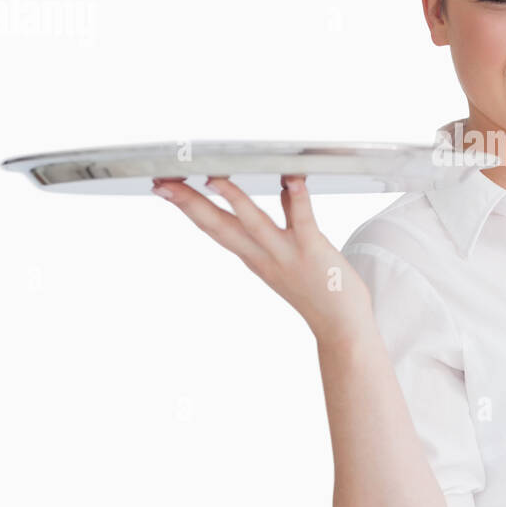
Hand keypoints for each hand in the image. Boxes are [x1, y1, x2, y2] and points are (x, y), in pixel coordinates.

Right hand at [150, 174, 373, 342]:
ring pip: (253, 223)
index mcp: (254, 256)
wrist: (342, 328)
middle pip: (219, 226)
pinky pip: (303, 220)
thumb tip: (286, 188)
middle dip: (189, 204)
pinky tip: (292, 178)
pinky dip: (297, 199)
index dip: (188, 207)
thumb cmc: (321, 289)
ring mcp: (286, 254)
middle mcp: (263, 256)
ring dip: (233, 199)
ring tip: (212, 178)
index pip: (214, 227)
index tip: (165, 187)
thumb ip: (289, 217)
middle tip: (163, 183)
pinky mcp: (313, 250)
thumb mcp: (292, 253)